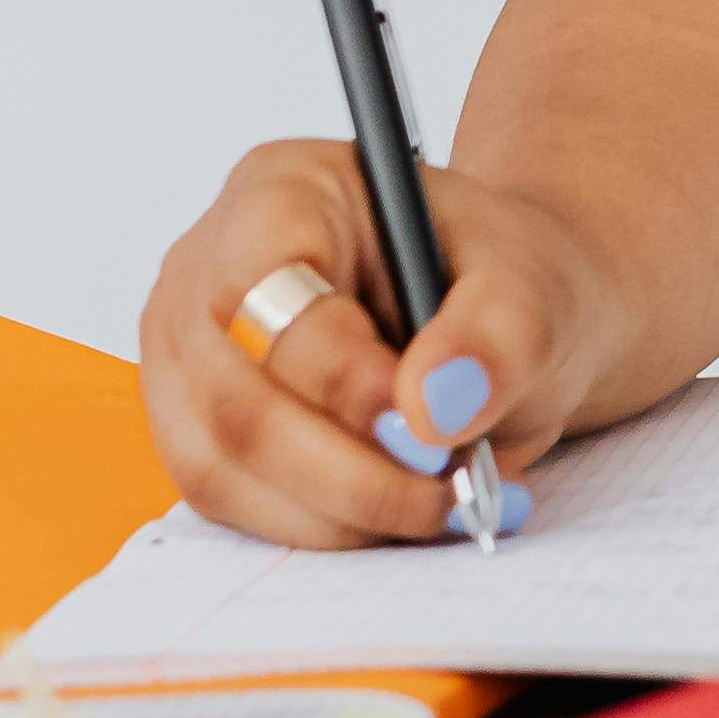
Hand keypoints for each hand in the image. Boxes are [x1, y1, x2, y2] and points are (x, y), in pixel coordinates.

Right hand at [135, 141, 622, 548]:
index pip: (268, 293)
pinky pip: (229, 500)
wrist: (501, 321)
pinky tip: (393, 513)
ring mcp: (186, 354)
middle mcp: (207, 269)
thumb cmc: (501, 280)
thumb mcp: (532, 282)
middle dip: (348, 470)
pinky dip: (317, 526)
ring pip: (221, 464)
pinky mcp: (194, 427)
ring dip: (335, 511)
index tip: (430, 432)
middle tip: (446, 491)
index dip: (343, 379)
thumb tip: (433, 410)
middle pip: (235, 397)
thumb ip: (498, 332)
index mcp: (282, 191)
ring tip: (436, 503)